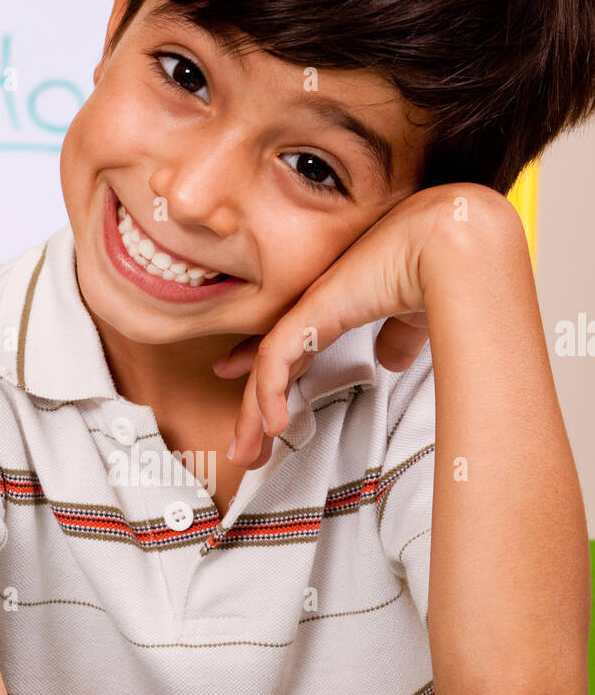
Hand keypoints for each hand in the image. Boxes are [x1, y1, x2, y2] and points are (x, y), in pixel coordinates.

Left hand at [215, 186, 454, 468]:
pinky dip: (269, 395)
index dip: (271, 377)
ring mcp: (312, 306)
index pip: (292, 344)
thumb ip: (399, 336)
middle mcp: (319, 303)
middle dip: (253, 407)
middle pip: (272, 361)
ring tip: (246, 454)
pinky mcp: (312, 311)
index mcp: (340, 303)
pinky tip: (272, 427)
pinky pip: (276, 359)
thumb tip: (391, 360)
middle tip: (245, 447)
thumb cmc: (442, 265)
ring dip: (252, 414)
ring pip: (266, 366)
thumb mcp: (415, 315)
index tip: (260, 409)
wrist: (450, 240)